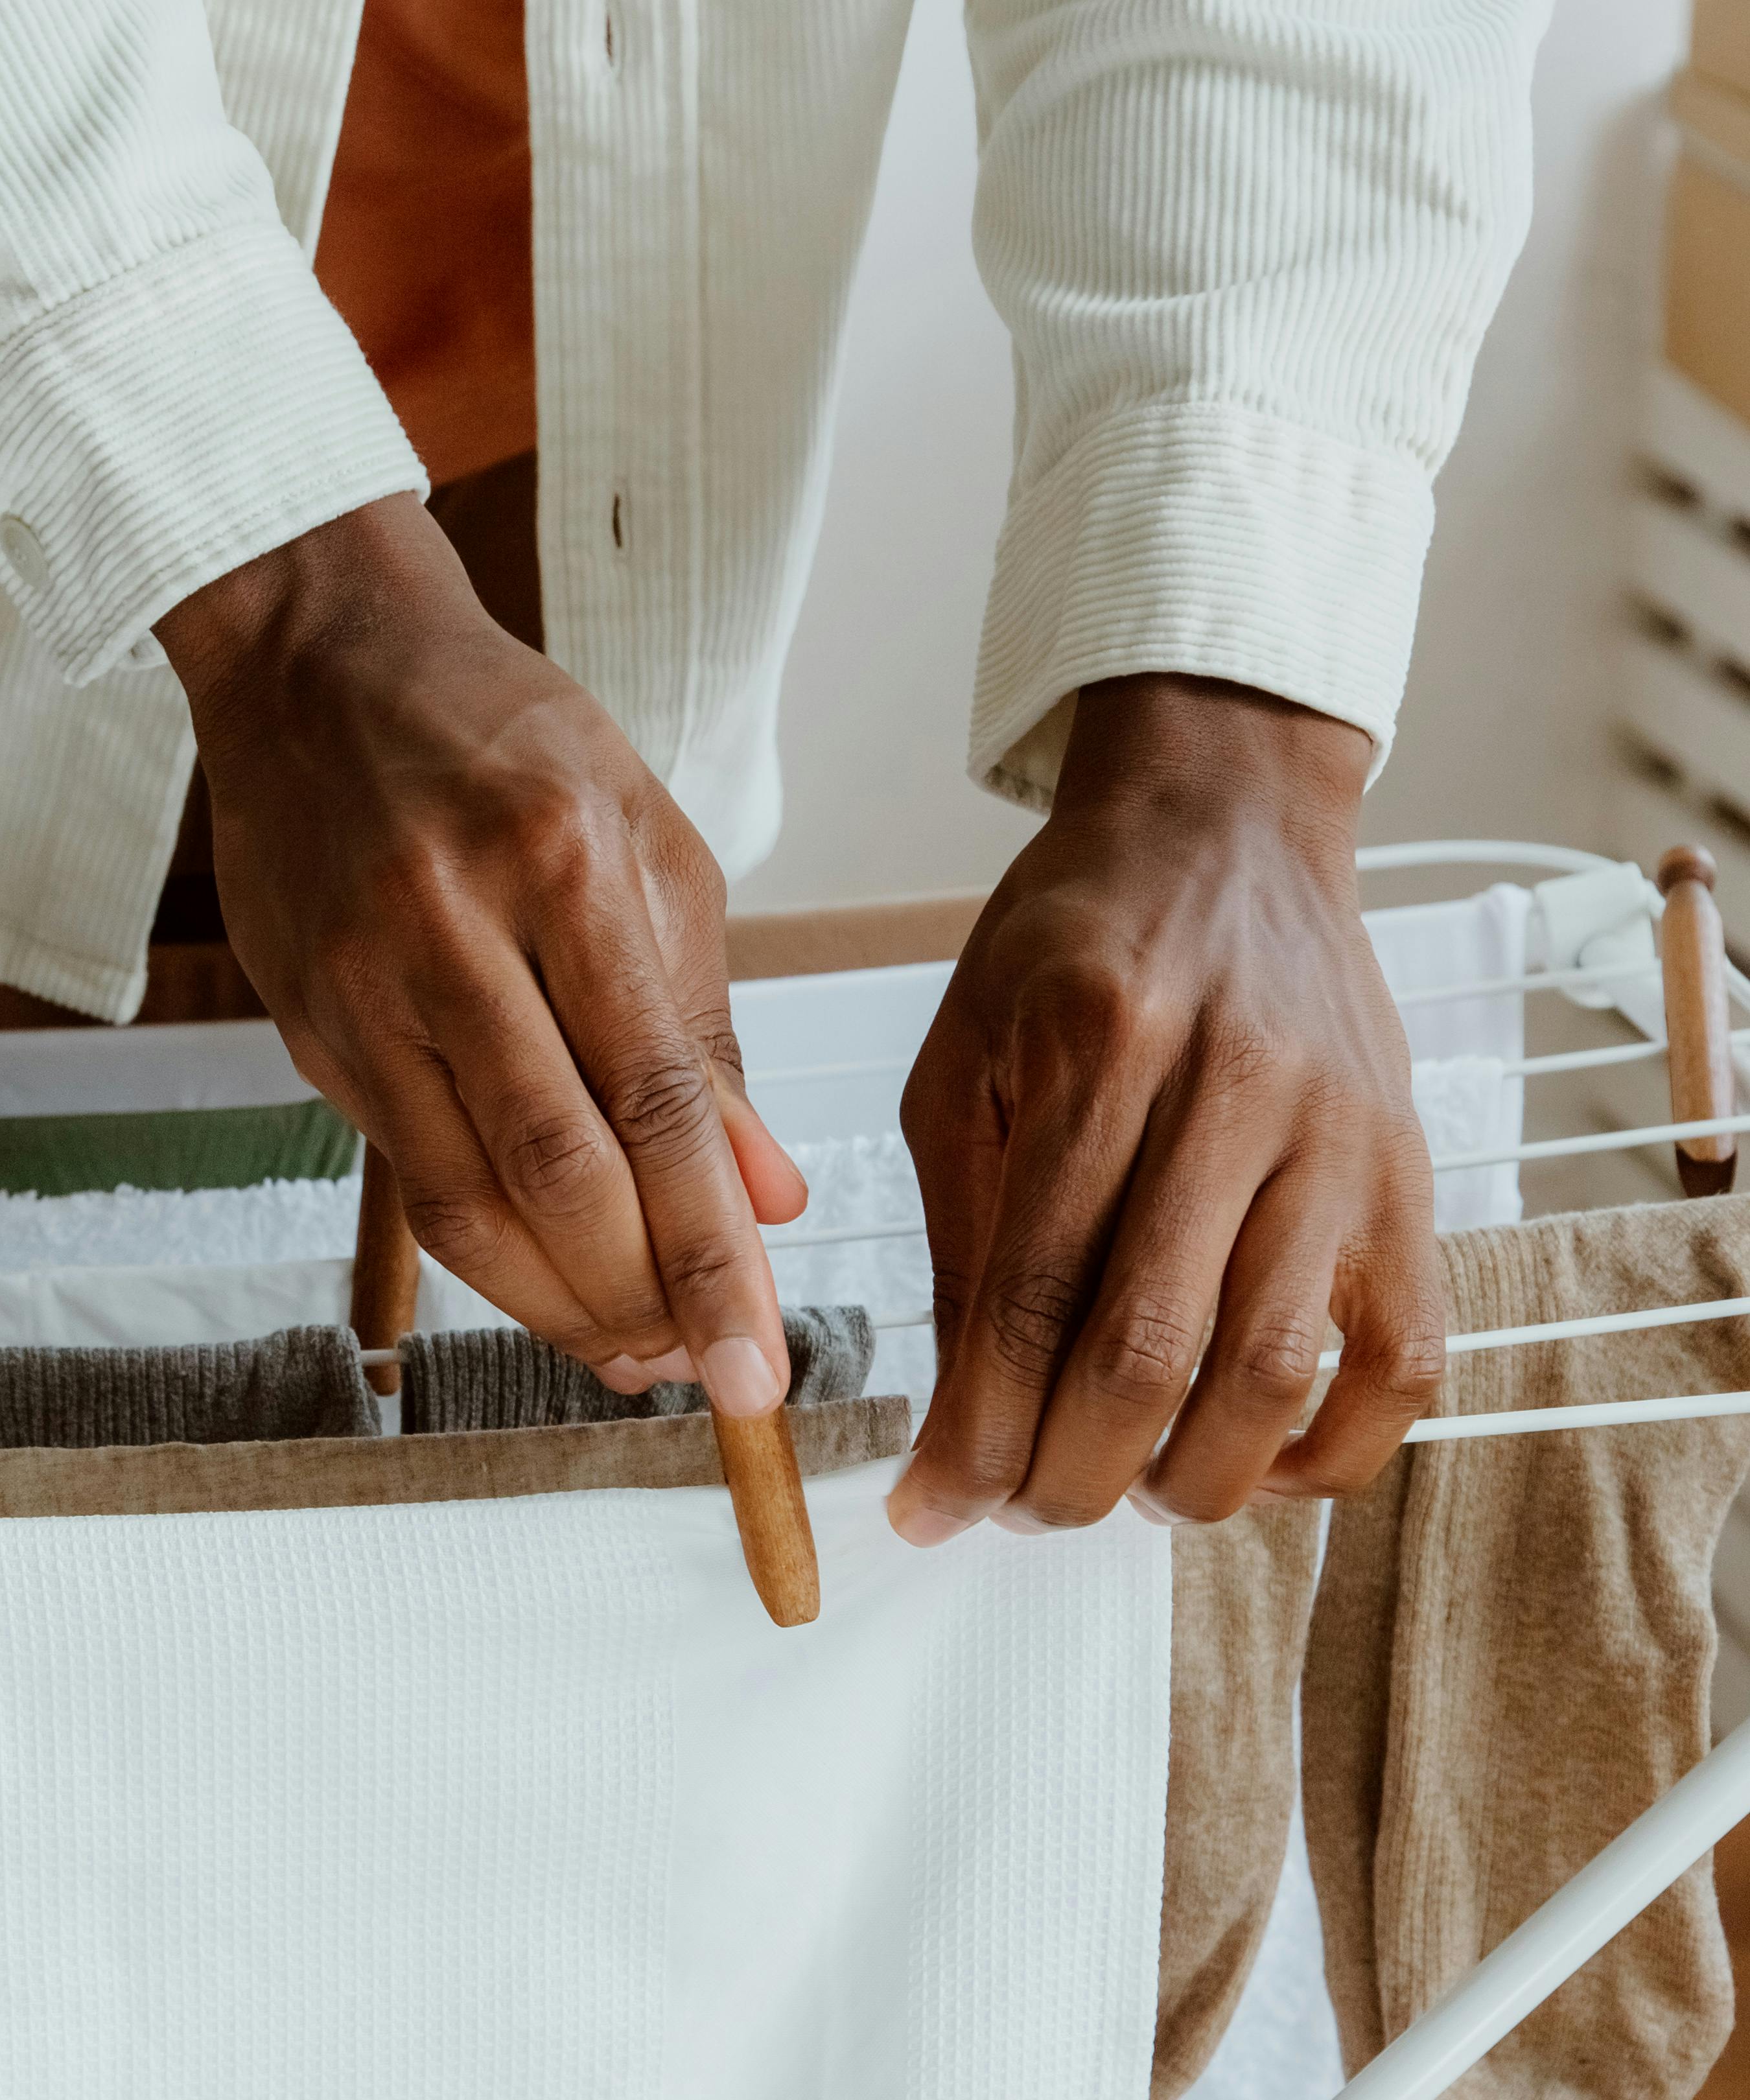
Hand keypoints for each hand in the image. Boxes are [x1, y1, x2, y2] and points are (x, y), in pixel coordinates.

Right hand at [156, 495, 808, 1406]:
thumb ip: (705, 1028)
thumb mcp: (644, 843)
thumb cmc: (502, 740)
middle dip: (637, 1300)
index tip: (757, 1365)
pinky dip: (485, 1248)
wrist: (317, 661)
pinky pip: (406, 1170)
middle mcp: (449, 927)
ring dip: (556, 1303)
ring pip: (462, 1200)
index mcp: (562, 862)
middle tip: (699, 1374)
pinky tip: (547, 1278)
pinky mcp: (305, 1024)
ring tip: (631, 1353)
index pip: (654, 1101)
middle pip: (552, 1172)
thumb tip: (767, 1197)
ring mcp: (360, 984)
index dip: (710, 1253)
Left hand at [889, 675, 1445, 1542]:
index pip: (1030, 1295)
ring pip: (1274, 1371)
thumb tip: (956, 1410)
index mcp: (1097, 1052)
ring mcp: (1342, 1141)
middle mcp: (1235, 1095)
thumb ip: (962, 1229)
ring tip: (1125, 1494)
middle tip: (1019, 1512)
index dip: (974, 1430)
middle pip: (1148, 1349)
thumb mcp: (965, 1058)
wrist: (1222, 826)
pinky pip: (1402, 1359)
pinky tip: (1253, 1467)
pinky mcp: (1411, 1175)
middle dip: (1068, 1473)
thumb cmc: (1070, 942)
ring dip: (1191, 1479)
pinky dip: (1330, 1450)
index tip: (927, 1511)